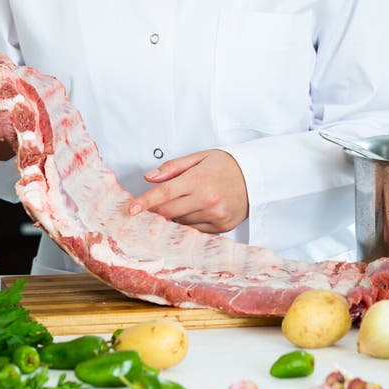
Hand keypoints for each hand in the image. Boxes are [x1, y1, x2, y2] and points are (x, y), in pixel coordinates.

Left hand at [128, 149, 247, 233]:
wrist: (257, 176)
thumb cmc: (226, 164)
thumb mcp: (200, 157)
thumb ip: (173, 167)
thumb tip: (149, 177)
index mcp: (198, 179)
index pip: (164, 192)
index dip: (145, 202)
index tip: (131, 209)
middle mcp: (206, 199)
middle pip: (169, 211)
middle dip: (155, 211)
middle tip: (148, 209)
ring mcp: (214, 215)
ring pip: (181, 222)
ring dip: (172, 217)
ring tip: (175, 207)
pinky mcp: (221, 227)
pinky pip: (195, 230)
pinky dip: (187, 224)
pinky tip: (189, 214)